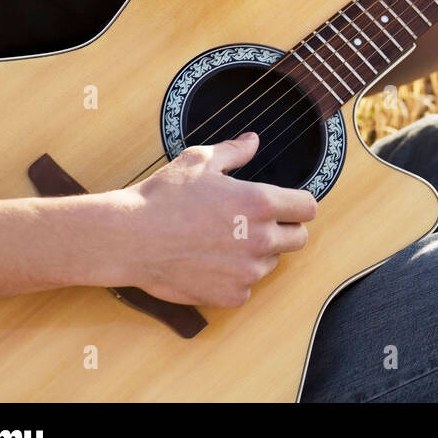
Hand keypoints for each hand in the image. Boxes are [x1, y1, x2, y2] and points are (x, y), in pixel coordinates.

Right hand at [113, 132, 317, 306]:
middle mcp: (260, 239)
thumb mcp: (199, 162)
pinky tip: (211, 263)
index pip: (308, 208)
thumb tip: (253, 141)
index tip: (287, 205)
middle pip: (300, 239)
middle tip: (256, 224)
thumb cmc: (162, 197)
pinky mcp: (231, 296)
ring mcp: (247, 272)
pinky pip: (248, 286)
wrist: (128, 238)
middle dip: (284, 230)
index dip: (298, 204)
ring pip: (272, 263)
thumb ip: (234, 151)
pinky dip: (236, 277)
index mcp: (260, 203)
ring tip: (225, 242)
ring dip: (259, 254)